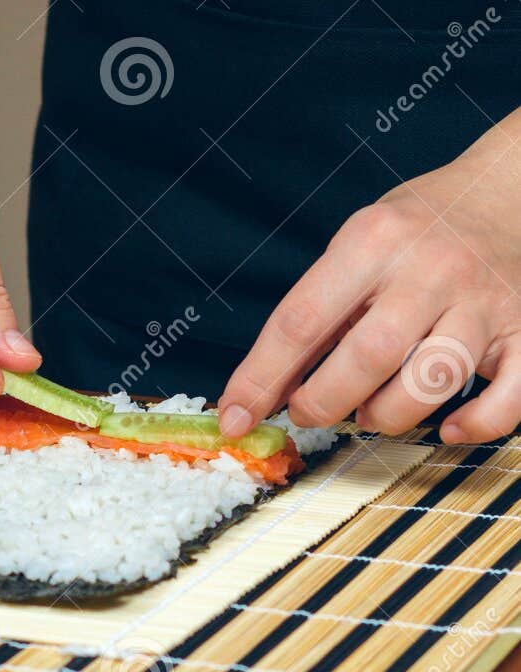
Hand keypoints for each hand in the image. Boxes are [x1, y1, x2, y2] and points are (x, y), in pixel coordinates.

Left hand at [218, 123, 520, 443]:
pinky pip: (510, 397)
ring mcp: (484, 302)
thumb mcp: (358, 245)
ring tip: (370, 411)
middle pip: (367, 359)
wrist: (513, 188)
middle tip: (310, 411)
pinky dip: (476, 425)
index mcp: (376, 240)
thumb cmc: (420, 229)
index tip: (234, 418)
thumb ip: (315, 314)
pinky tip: (447, 427)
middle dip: (323, 403)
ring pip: (431, 383)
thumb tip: (256, 393)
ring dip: (387, 416)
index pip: (301, 319)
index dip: (259, 379)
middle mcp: (432, 268)